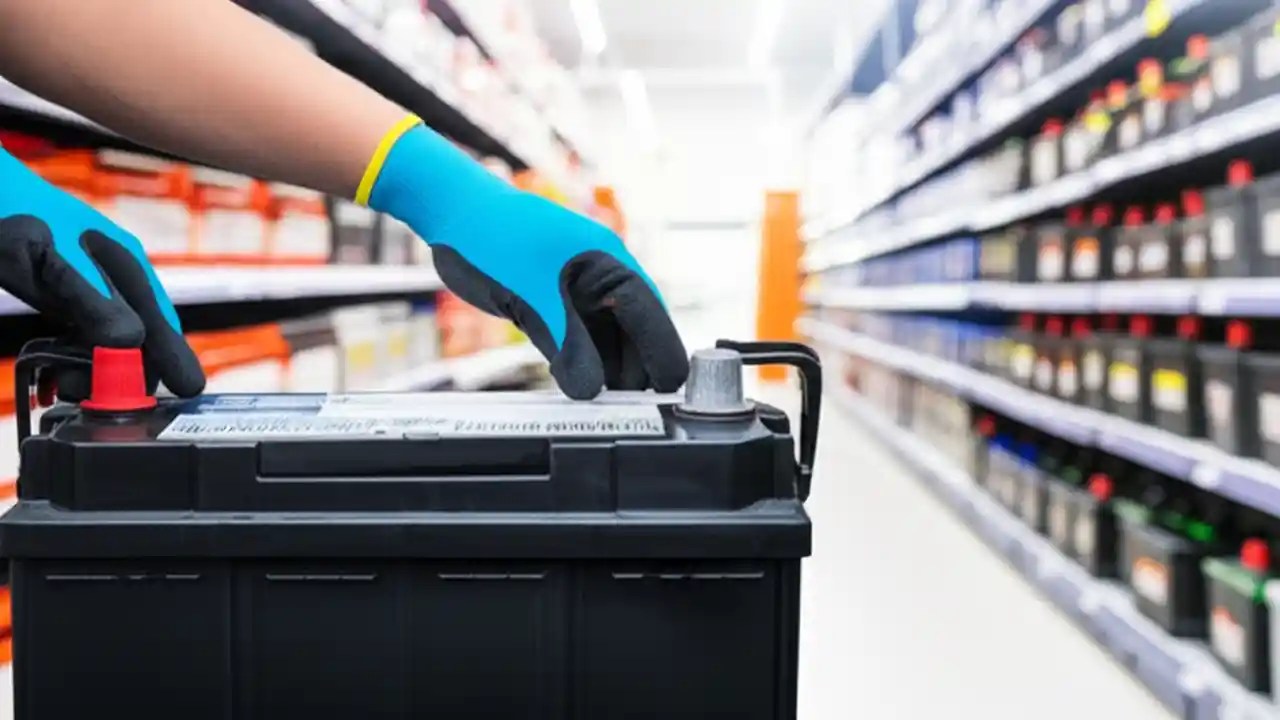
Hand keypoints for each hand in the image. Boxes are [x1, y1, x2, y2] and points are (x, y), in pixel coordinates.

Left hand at [0, 147, 204, 398]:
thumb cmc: (10, 215)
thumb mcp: (47, 262)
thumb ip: (90, 301)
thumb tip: (130, 342)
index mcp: (125, 265)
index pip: (162, 322)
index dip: (174, 358)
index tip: (187, 390)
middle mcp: (117, 278)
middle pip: (140, 339)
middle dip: (120, 373)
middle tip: (84, 393)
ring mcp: (94, 287)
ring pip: (112, 343)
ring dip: (93, 371)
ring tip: (62, 385)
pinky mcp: (68, 295)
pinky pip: (85, 338)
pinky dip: (75, 359)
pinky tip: (57, 371)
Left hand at [368, 122, 687, 398]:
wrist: (452, 212)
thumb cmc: (493, 236)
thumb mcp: (531, 295)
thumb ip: (566, 344)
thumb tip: (591, 391)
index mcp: (610, 263)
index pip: (651, 315)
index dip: (661, 354)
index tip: (666, 394)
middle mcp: (601, 278)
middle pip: (633, 333)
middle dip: (633, 369)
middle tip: (622, 410)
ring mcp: (578, 291)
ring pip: (606, 341)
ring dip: (605, 371)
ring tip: (598, 405)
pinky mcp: (554, 304)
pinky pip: (578, 341)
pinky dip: (579, 363)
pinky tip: (573, 385)